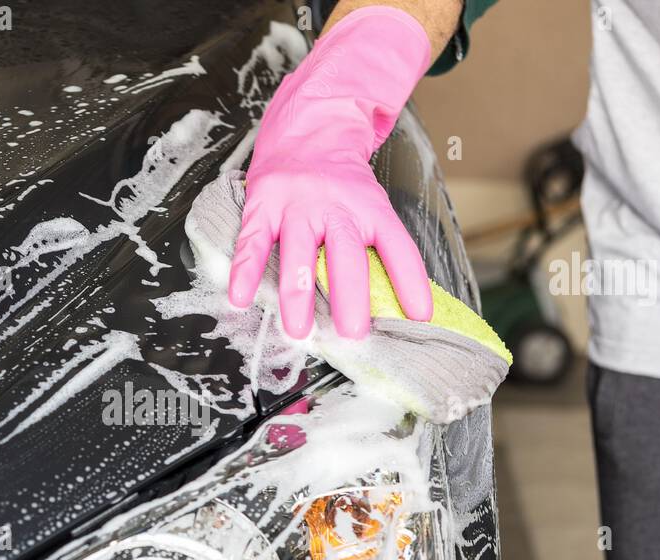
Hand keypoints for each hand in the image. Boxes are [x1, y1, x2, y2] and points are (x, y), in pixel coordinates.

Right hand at [226, 6, 435, 339]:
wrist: (309, 126)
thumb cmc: (342, 182)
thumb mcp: (371, 205)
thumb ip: (380, 250)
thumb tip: (405, 307)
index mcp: (370, 208)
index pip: (397, 246)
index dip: (411, 281)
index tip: (419, 316)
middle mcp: (336, 206)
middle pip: (346, 256)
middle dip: (350, 297)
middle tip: (353, 333)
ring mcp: (297, 205)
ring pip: (299, 253)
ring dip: (298, 295)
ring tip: (299, 331)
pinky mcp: (263, 204)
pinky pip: (253, 242)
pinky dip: (244, 272)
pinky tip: (239, 298)